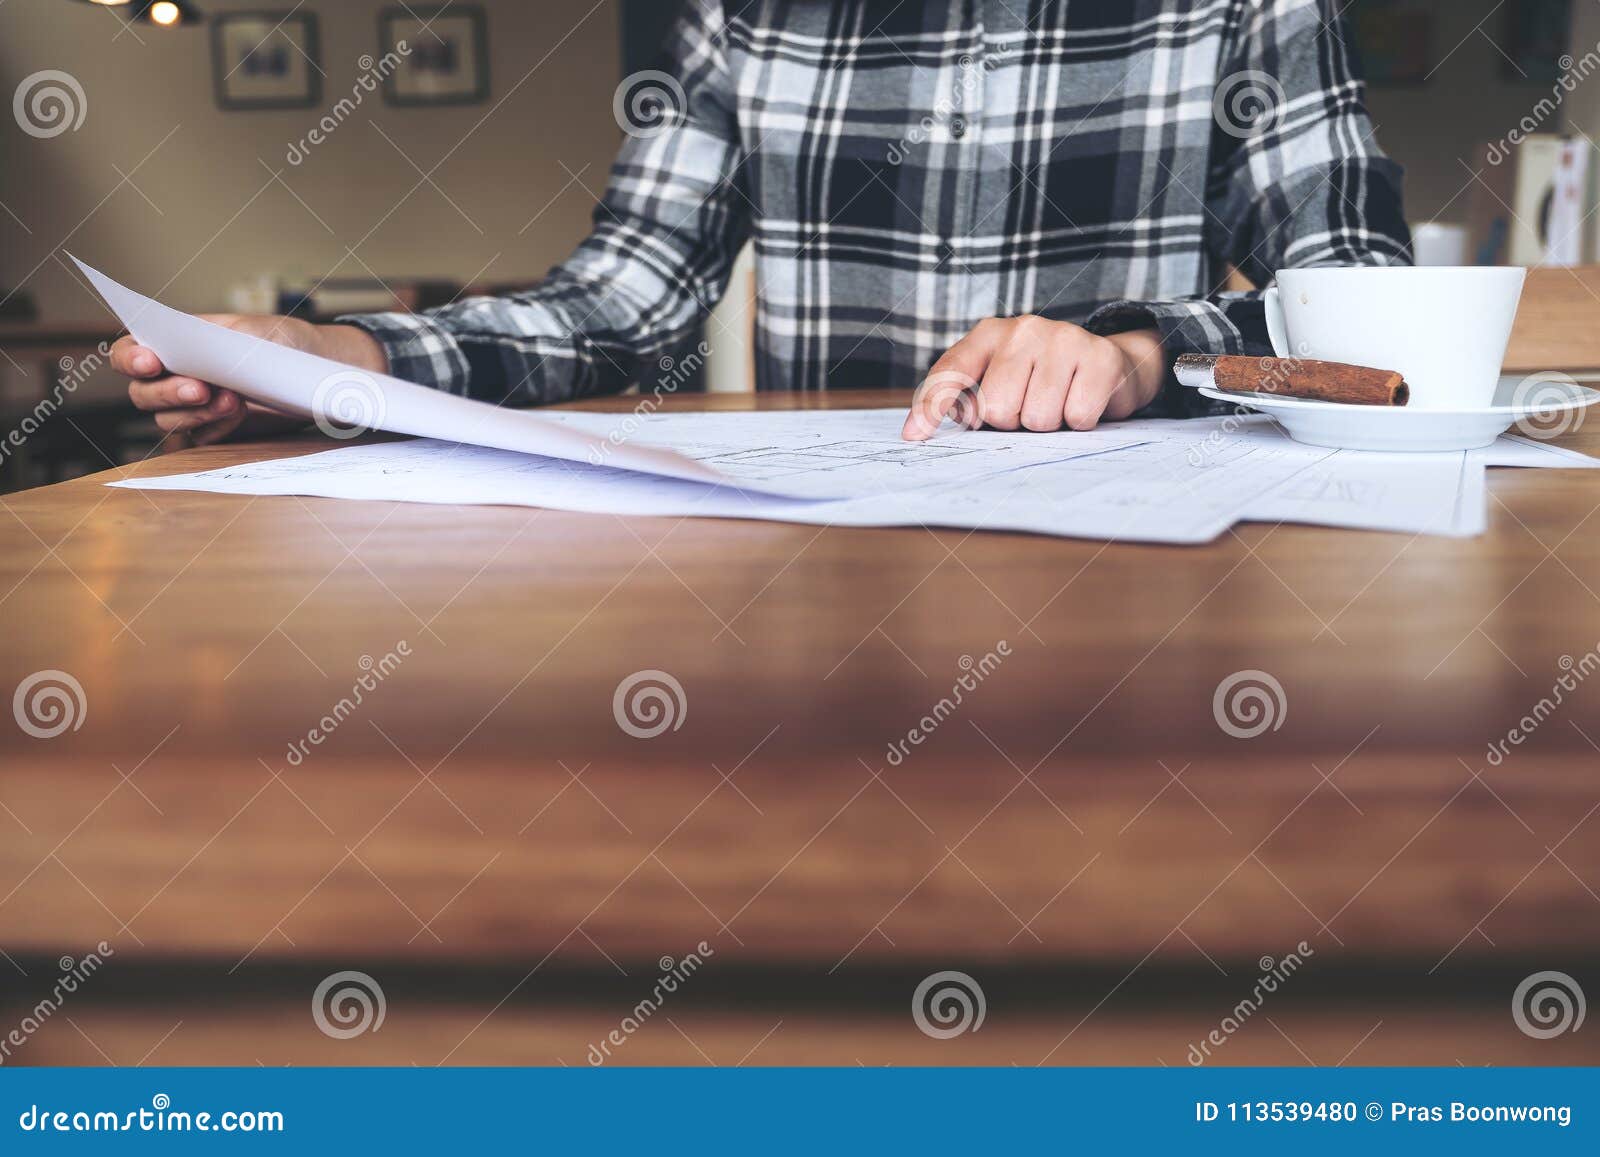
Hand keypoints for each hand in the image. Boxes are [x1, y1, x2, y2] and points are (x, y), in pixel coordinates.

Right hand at [115, 315, 387, 446]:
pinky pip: (200, 438)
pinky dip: (216, 428)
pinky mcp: (215, 431)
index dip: (131, 359)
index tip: (151, 362)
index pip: (130, 353)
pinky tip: (240, 414)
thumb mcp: (260, 331)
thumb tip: (213, 361)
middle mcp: (174, 377)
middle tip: (200, 389)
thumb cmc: (282, 342)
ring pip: (168, 420)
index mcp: (173, 342)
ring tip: (233, 400)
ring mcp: (193, 408)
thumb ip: (230, 343)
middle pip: (142, 394)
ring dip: (196, 413)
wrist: (316, 373)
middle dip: (168, 392)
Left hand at [901, 318, 1166, 439]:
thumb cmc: (1042, 381)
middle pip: (998, 409)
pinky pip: (1078, 416)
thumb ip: (963, 399)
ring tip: (1059, 402)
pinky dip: (1081, 422)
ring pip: (1039, 418)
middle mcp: (1023, 329)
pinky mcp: (1099, 357)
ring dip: (1050, 424)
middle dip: (1015, 422)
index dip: (931, 406)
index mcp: (989, 335)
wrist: (1109, 364)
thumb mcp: (1000, 380)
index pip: (951, 372)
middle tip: (1031, 406)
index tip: (914, 436)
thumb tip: (916, 433)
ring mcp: (1063, 338)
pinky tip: (1083, 400)